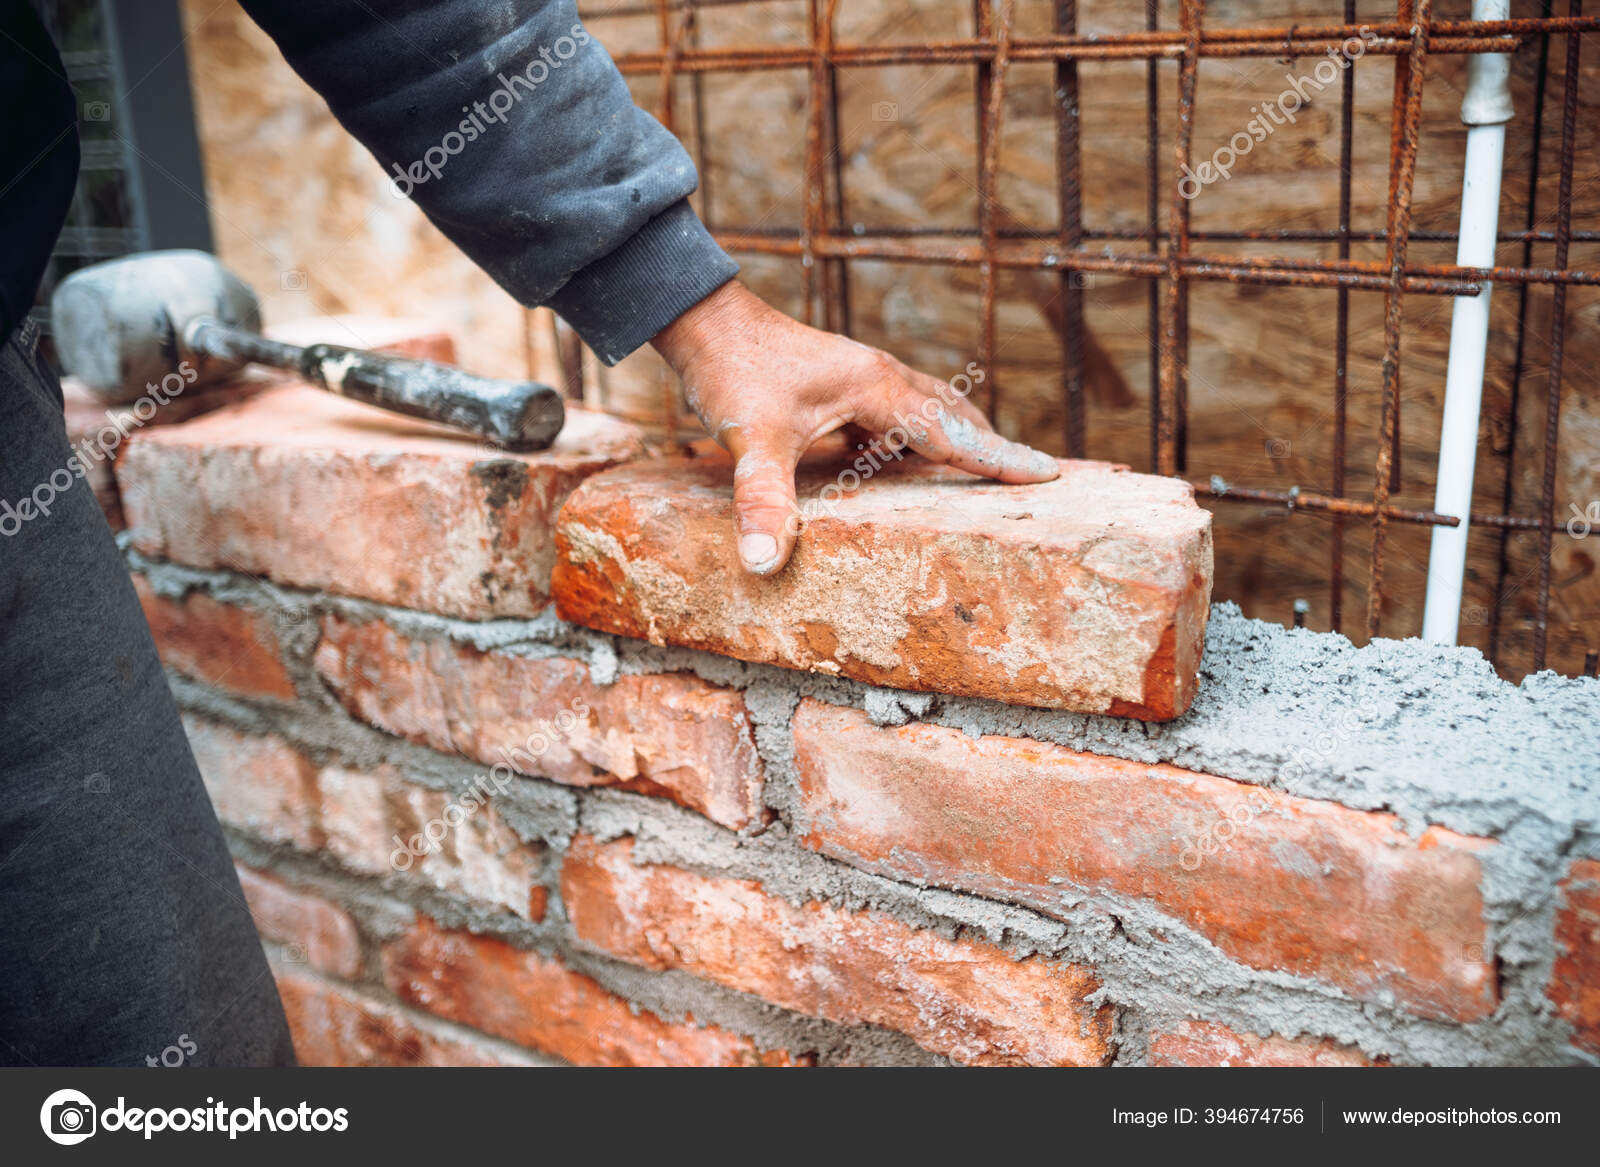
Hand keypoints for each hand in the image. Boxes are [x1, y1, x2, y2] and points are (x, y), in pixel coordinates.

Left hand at [651, 280, 1059, 574]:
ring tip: (987, 477)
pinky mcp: (840, 388)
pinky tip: (900, 472)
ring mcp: (862, 380)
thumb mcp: (750, 441)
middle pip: (953, 419)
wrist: (702, 318)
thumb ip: (761, 502)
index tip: (1049, 476)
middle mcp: (880, 379)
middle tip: (1040, 478)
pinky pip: (892, 421)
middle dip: (993, 449)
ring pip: (924, 416)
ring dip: (955, 445)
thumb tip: (765, 564)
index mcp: (878, 389)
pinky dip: (910, 446)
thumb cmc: (732, 370)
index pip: (953, 433)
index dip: (999, 460)